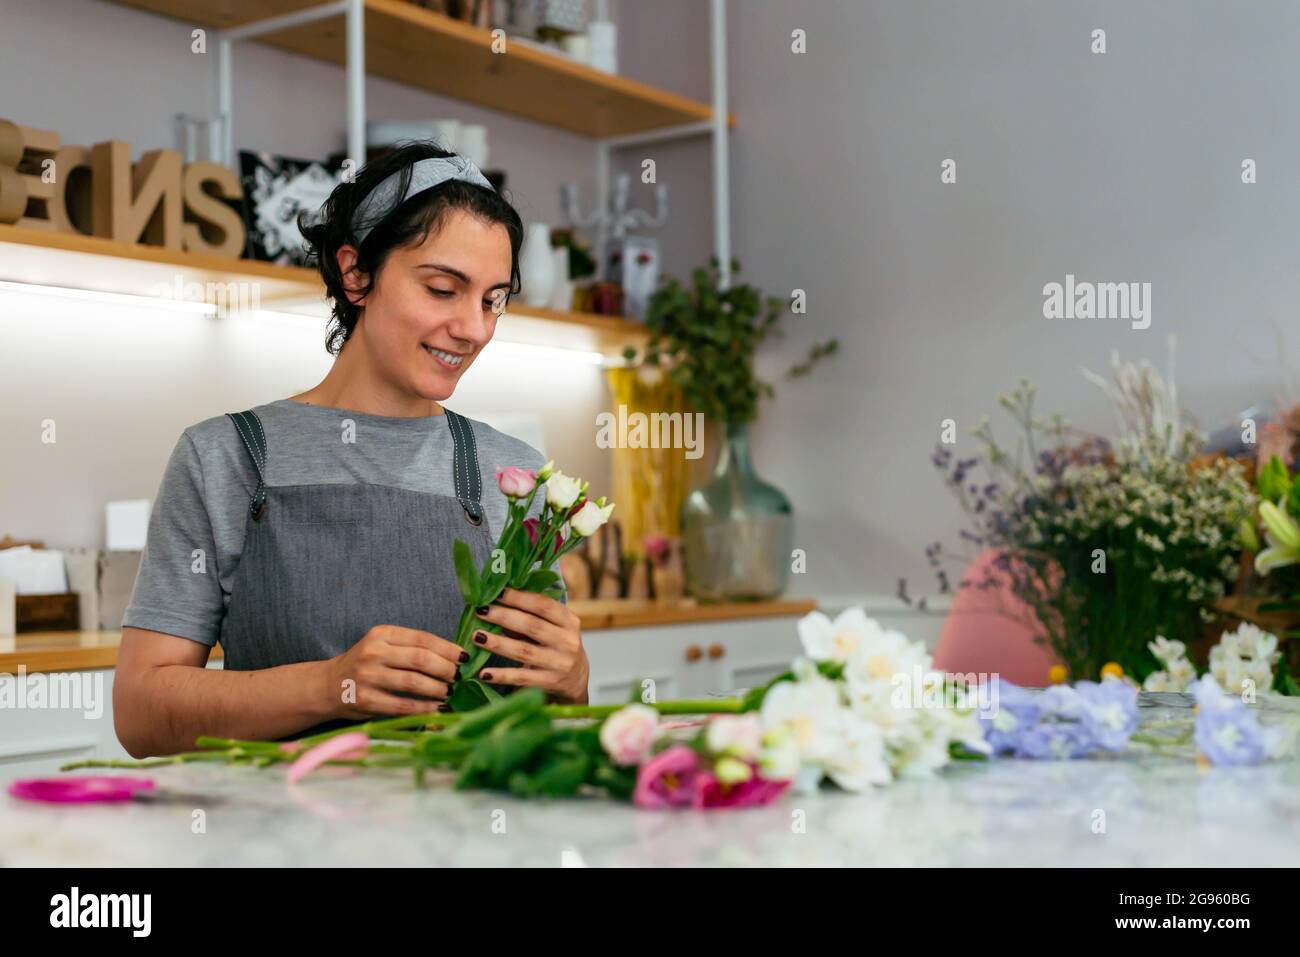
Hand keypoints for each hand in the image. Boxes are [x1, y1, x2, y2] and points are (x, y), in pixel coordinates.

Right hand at [325, 624, 466, 718]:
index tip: (464, 657)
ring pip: (414, 682)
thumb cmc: (365, 665)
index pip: (422, 638)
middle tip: (458, 677)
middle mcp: (374, 652)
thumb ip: (410, 648)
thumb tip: (454, 657)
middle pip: (420, 659)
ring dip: (438, 689)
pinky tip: (437, 708)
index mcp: (381, 634)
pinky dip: (424, 707)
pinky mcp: (366, 700)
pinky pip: (403, 704)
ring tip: (450, 692)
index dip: (447, 648)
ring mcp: (368, 676)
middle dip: (446, 669)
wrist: (328, 685)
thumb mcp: (383, 646)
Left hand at [472, 588, 588, 704]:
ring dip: (497, 643)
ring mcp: (559, 664)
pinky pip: (521, 677)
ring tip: (477, 637)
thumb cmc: (557, 646)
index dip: (519, 598)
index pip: (543, 605)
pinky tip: (484, 673)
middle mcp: (567, 642)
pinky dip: (501, 675)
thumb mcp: (554, 628)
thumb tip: (498, 604)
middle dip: (503, 616)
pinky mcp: (549, 683)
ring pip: (523, 651)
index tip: (498, 593)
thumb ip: (532, 616)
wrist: (575, 681)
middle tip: (481, 611)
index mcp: (569, 622)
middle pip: (532, 626)